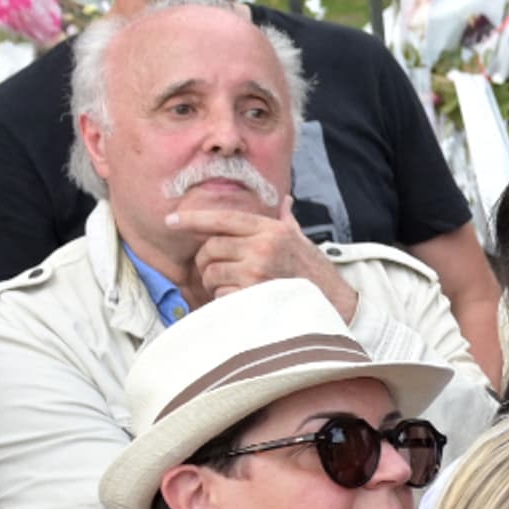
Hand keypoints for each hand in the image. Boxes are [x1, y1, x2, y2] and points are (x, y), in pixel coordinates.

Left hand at [174, 204, 357, 316]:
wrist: (337, 307)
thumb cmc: (316, 275)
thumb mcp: (302, 241)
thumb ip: (287, 221)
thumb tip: (285, 201)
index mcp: (271, 230)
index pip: (223, 218)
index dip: (193, 219)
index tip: (171, 221)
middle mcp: (263, 247)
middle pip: (210, 248)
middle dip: (206, 262)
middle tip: (215, 272)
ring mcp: (258, 272)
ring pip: (211, 273)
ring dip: (215, 284)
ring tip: (234, 289)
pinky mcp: (253, 296)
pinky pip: (220, 296)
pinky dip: (225, 301)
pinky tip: (242, 302)